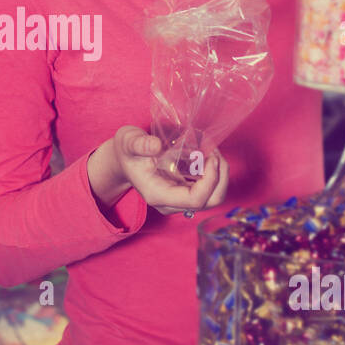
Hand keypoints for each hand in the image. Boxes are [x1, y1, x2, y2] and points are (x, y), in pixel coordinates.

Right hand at [111, 125, 228, 216]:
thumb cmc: (127, 151)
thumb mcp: (128, 142)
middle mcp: (170, 203)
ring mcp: (179, 200)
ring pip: (213, 197)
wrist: (124, 160)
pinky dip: (215, 173)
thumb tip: (155, 145)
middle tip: (215, 152)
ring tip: (213, 151)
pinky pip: (208, 189)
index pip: (194, 200)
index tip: (211, 157)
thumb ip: (139, 144)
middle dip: (220, 177)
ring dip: (220, 174)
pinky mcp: (185, 192)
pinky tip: (208, 155)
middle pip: (209, 202)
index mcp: (158, 194)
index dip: (210, 181)